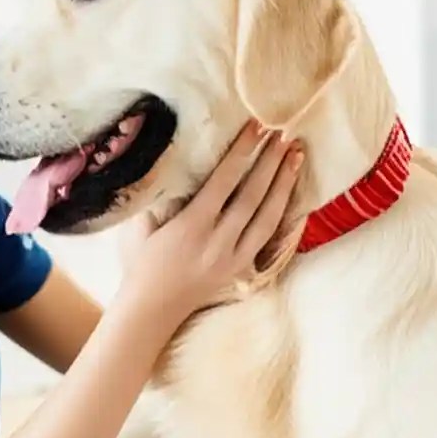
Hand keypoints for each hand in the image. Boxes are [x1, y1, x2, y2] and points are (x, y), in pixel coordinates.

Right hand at [117, 119, 301, 318]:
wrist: (152, 309)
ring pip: (267, 217)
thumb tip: (173, 165)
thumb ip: (160, 199)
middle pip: (252, 196)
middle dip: (270, 163)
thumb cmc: (141, 264)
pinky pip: (268, 236)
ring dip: (284, 184)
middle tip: (285, 134)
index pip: (224, 182)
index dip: (242, 153)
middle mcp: (217, 242)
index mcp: (191, 227)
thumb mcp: (141, 227)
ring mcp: (234, 258)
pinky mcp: (242, 269)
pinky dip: (281, 212)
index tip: (255, 128)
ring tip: (295, 156)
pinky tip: (289, 192)